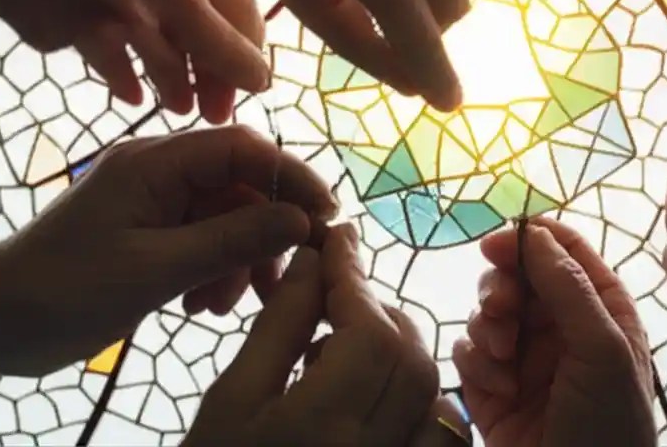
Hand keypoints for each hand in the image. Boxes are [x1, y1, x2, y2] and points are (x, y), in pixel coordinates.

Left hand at [0, 126, 336, 376]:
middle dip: (265, 234)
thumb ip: (232, 240)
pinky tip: (198, 308)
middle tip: (277, 283)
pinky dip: (213, 273)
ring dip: (237, 262)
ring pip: (226, 220)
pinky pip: (202, 242)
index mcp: (156, 162)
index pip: (245, 147)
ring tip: (219, 308)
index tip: (325, 220)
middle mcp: (159, 172)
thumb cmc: (62, 290)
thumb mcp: (155, 269)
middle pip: (242, 186)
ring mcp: (152, 204)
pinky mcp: (146, 235)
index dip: (291, 178)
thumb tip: (300, 220)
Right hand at [185, 224, 465, 446]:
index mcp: (321, 429)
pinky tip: (368, 390)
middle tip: (333, 294)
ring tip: (345, 344)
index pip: (369, 333)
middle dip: (378, 311)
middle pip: (410, 359)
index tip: (337, 240)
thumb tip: (317, 258)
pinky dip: (416, 398)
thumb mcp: (232, 396)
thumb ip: (280, 325)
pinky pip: (434, 434)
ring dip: (401, 350)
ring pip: (431, 394)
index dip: (355, 277)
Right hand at [452, 218, 654, 446]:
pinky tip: (499, 392)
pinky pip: (468, 350)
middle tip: (501, 312)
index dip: (529, 239)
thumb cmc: (607, 429)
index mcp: (603, 309)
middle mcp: (563, 327)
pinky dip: (476, 363)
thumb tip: (533, 232)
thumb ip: (569, 286)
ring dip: (488, 328)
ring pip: (487, 310)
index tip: (497, 245)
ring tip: (503, 360)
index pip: (564, 250)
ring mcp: (526, 358)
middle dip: (502, 288)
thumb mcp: (602, 351)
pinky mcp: (492, 388)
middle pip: (516, 274)